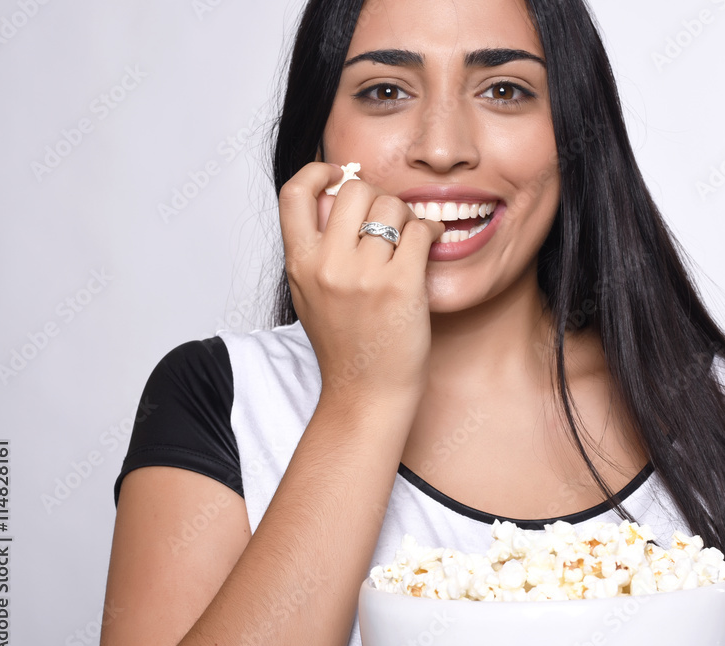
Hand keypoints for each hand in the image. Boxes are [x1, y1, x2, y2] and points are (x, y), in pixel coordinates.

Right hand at [278, 162, 444, 401]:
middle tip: (390, 217)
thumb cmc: (345, 345)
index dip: (318, 172)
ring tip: (412, 236)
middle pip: (354, 189)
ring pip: (392, 206)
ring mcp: (362, 276)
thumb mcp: (310, 294)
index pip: (293, 192)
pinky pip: (420, 231)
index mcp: (299, 264)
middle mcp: (325, 266)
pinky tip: (431, 244)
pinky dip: (431, 231)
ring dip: (409, 215)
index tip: (339, 176)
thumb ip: (316, 250)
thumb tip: (336, 198)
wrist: (365, 394)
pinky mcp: (399, 287)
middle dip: (378, 196)